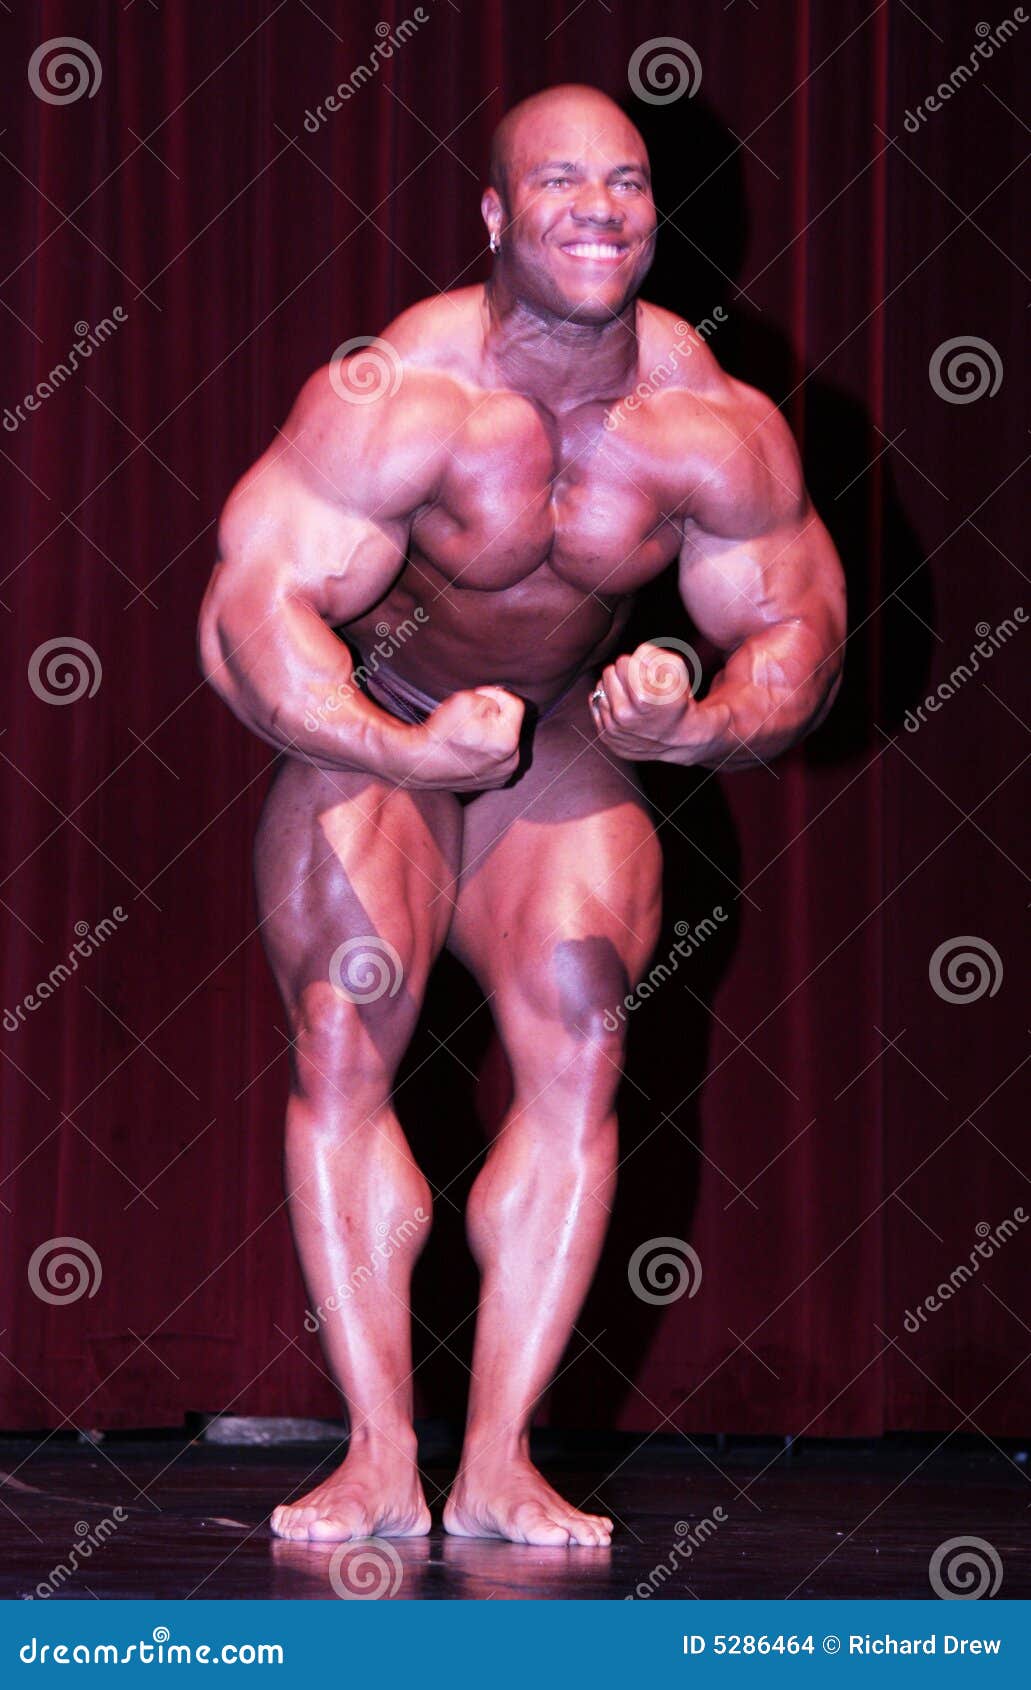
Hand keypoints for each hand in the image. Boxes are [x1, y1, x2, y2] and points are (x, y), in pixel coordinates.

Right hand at [401, 686, 524, 790]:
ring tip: (466, 737)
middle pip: (510, 725)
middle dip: (492, 717)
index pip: (515, 705)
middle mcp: (510, 763)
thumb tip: (497, 706)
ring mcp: (501, 776)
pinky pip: (496, 757)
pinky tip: (467, 750)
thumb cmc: (439, 732)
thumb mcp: (466, 699)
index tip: (475, 698)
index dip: (493, 695)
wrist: (418, 763)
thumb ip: (491, 698)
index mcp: (507, 742)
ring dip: (490, 733)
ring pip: (503, 741)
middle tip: (467, 721)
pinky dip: (485, 750)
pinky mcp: (492, 783)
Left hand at [588, 642, 729, 764]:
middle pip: (608, 673)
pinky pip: (595, 705)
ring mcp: (613, 729)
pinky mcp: (606, 737)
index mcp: (642, 698)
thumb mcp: (677, 671)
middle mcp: (624, 715)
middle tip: (639, 686)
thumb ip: (653, 654)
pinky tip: (624, 708)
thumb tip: (633, 655)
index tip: (647, 677)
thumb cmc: (677, 701)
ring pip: (599, 688)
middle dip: (623, 675)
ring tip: (632, 699)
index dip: (636, 665)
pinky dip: (608, 703)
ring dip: (614, 689)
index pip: (622, 662)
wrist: (678, 739)